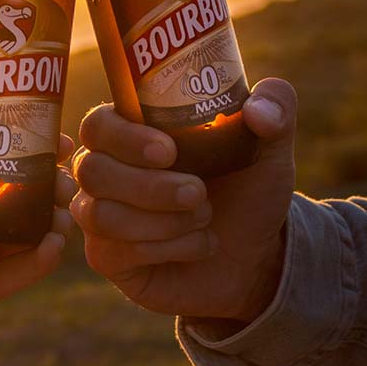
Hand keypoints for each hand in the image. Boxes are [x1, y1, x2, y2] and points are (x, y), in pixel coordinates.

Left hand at [0, 48, 75, 365]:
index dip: (27, 131)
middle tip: (70, 163)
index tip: (54, 118)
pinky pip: (31, 266)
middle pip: (25, 183)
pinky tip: (54, 241)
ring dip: (58, 210)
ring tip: (65, 202)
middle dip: (53, 172)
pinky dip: (47, 253)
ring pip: (36, 223)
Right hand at [73, 79, 296, 321]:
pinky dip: (166, 249)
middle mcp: (106, 170)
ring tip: (204, 218)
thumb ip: (276, 107)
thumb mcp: (271, 147)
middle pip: (90, 170)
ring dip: (162, 221)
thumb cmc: (249, 192)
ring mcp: (100, 214)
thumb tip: (257, 110)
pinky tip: (198, 245)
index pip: (98, 124)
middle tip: (198, 193)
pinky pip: (115, 251)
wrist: (255, 258)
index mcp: (133, 133)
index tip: (169, 151)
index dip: (125, 137)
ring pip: (101, 214)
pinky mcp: (107, 257)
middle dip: (149, 186)